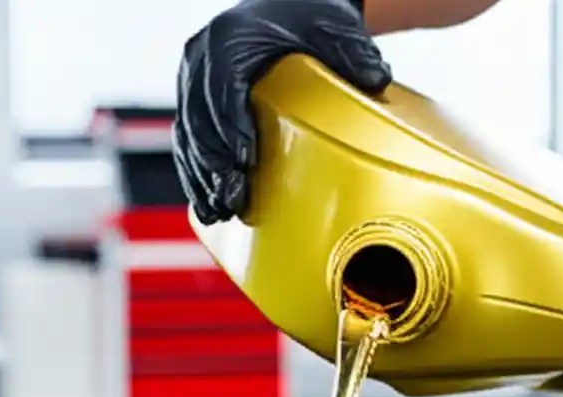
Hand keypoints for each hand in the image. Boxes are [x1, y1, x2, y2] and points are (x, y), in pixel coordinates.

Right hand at [175, 0, 391, 223]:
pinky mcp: (192, 103)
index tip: (244, 160)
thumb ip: (352, 51)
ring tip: (219, 210)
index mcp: (229, 39)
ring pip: (187, 135)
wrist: (286, 10)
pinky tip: (208, 205)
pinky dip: (195, 175)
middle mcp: (201, 58)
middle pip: (199, 118)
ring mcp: (192, 82)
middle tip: (233, 197)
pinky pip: (186, 142)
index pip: (222, 87)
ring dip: (200, 177)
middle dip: (213, 163)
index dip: (229, 125)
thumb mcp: (332, 27)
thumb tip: (376, 79)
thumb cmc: (306, 18)